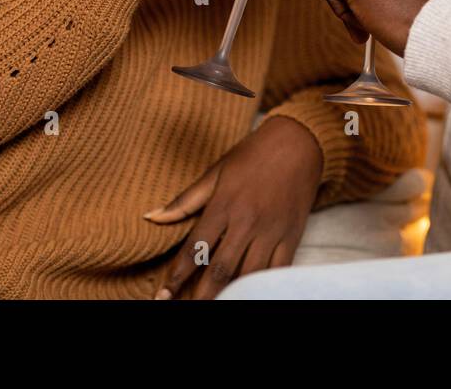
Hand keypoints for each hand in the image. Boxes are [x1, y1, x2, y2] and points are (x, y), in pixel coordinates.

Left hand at [144, 116, 323, 299]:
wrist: (298, 142)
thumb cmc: (253, 155)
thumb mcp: (216, 171)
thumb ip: (185, 201)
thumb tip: (152, 217)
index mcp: (224, 205)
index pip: (195, 249)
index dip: (176, 276)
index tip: (163, 295)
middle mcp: (247, 221)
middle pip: (220, 269)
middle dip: (201, 295)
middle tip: (185, 309)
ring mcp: (271, 231)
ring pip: (248, 275)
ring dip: (231, 294)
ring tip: (216, 304)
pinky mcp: (292, 236)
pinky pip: (277, 270)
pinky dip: (263, 285)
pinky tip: (250, 293)